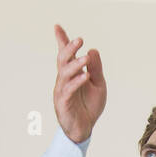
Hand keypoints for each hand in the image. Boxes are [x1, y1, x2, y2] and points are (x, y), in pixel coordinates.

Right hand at [53, 24, 106, 143]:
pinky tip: (85, 76)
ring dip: (75, 65)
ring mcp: (62, 91)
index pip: (65, 55)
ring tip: (85, 58)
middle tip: (80, 39)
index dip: (61, 40)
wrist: (85, 129)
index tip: (57, 26)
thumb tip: (93, 50)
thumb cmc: (89, 106)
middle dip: (69, 49)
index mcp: (71, 74)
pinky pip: (68, 90)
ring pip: (64, 74)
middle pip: (63, 60)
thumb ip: (96, 69)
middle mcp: (64, 80)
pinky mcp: (63, 104)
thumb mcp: (98, 85)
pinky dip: (76, 82)